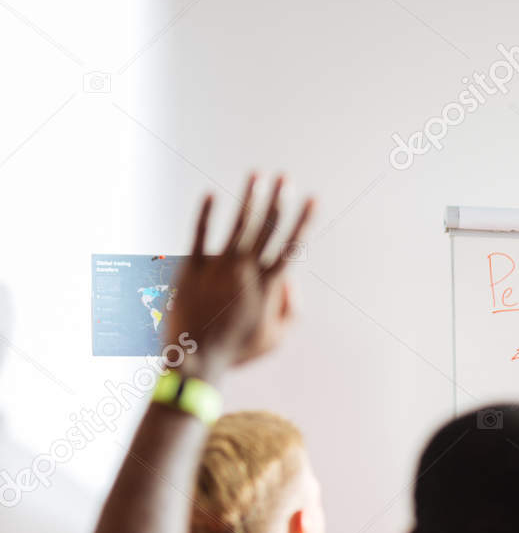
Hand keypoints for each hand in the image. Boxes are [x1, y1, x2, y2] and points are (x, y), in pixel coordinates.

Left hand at [165, 174, 314, 373]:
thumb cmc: (238, 350)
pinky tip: (210, 194)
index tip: (313, 199)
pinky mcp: (191, 269)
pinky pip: (199, 236)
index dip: (303, 220)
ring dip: (249, 197)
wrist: (197, 358)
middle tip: (286, 177)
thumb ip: (292, 310)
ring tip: (257, 174)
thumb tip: (293, 281)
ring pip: (238, 226)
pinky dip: (205, 214)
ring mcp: (218, 268)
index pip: (291, 245)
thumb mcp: (276, 337)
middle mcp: (247, 272)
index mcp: (269, 286)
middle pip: (267, 228)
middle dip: (278, 200)